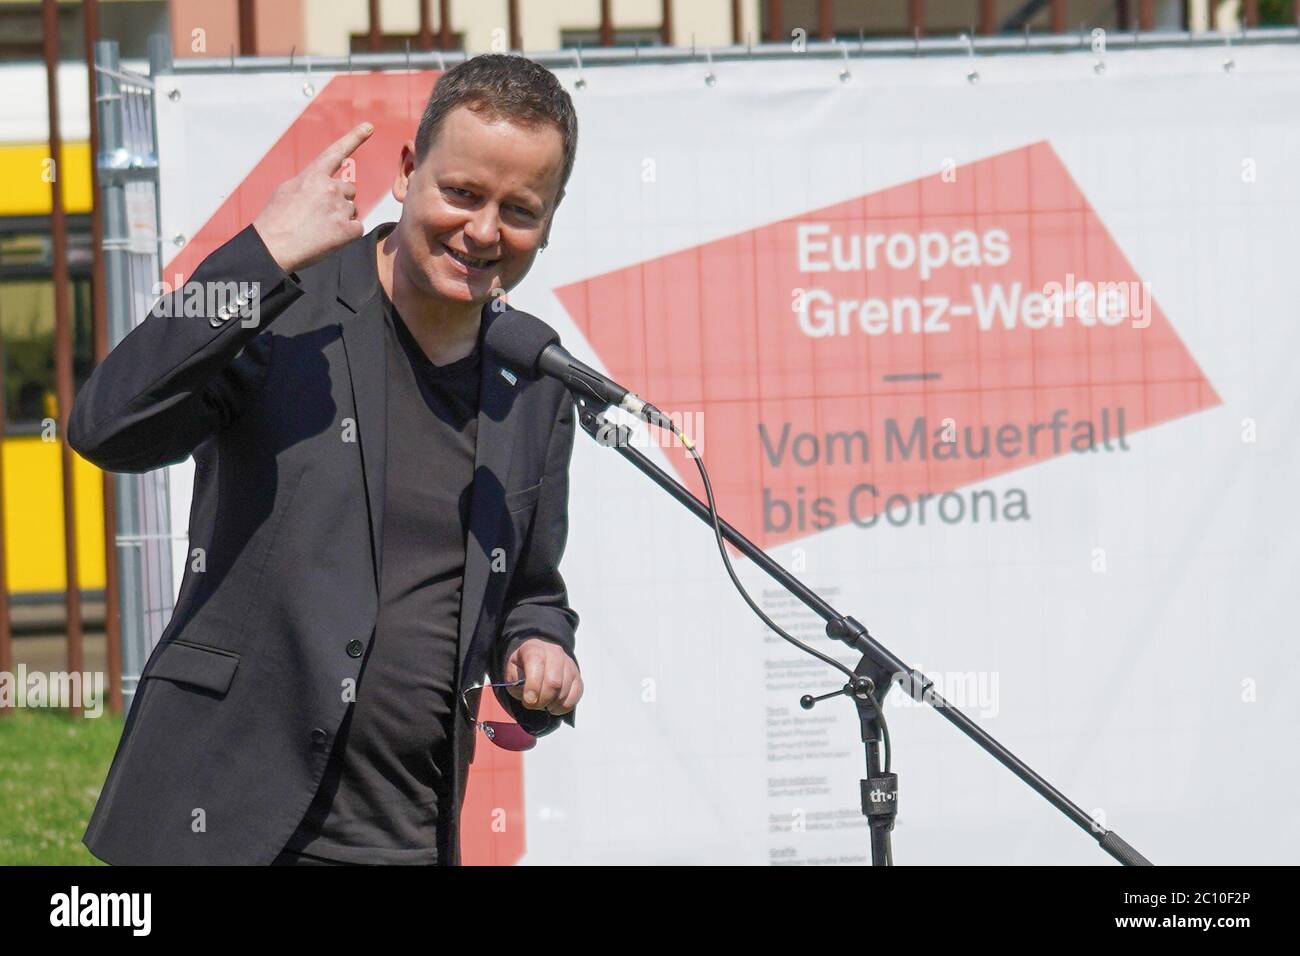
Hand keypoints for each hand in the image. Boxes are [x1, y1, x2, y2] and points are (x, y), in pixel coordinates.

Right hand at [251, 121, 373, 273]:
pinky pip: (356, 227)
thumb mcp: (288, 190)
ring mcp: (341, 208)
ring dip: (341, 217)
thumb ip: (310, 182)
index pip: (337, 152)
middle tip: (319, 215)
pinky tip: (328, 238)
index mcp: (313, 175)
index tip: (369, 127)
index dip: (354, 138)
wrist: (274, 246)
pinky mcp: (349, 229)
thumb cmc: (276, 220)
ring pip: (352, 209)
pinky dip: (346, 234)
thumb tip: (323, 181)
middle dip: (339, 200)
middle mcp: (331, 188)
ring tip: (319, 228)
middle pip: (349, 189)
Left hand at [504, 638, 582, 715]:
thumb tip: (531, 698)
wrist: (537, 662)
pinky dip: (562, 706)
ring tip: (542, 703)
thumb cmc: (523, 669)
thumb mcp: (512, 673)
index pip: (537, 662)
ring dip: (551, 704)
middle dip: (542, 699)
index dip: (533, 684)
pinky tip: (553, 705)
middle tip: (533, 705)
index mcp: (534, 648)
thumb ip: (517, 684)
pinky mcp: (577, 677)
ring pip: (564, 691)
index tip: (529, 700)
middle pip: (554, 681)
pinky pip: (574, 696)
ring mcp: (569, 664)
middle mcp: (555, 653)